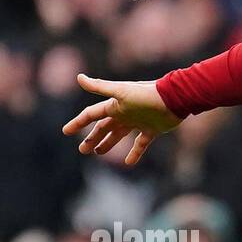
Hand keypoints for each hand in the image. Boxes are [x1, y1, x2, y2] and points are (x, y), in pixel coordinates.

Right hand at [62, 74, 181, 165]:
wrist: (175, 99)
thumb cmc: (147, 95)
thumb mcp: (121, 92)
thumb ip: (100, 87)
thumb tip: (78, 78)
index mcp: (115, 106)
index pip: (91, 115)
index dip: (78, 123)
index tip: (66, 132)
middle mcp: (124, 113)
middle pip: (104, 127)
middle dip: (92, 138)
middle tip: (83, 150)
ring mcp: (138, 122)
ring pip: (119, 135)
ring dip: (108, 143)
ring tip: (98, 153)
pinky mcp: (152, 130)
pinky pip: (140, 144)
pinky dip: (134, 153)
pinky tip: (128, 163)